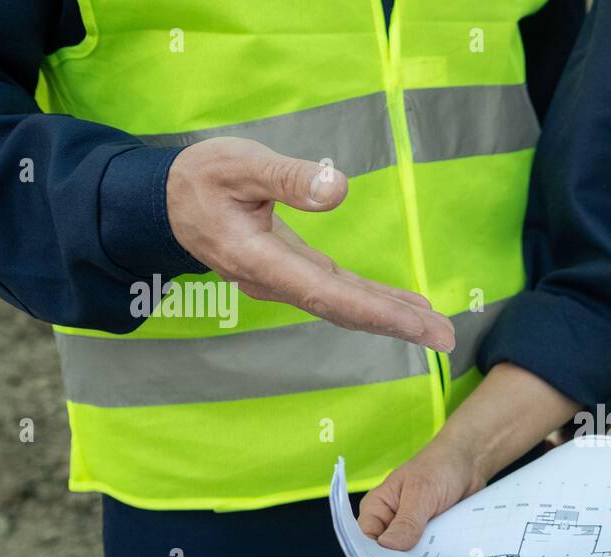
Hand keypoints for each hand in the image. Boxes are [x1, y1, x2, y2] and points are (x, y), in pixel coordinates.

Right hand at [166, 137, 454, 349]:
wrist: (165, 203)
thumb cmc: (200, 178)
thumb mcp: (238, 164)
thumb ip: (287, 177)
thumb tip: (339, 189)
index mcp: (262, 260)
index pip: (329, 292)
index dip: (375, 310)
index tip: (417, 324)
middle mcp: (277, 282)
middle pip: (344, 310)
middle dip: (396, 325)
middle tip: (446, 338)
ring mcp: (286, 282)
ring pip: (345, 306)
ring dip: (390, 318)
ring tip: (437, 330)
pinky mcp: (294, 273)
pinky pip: (340, 294)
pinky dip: (374, 302)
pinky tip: (405, 307)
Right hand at [358, 436, 482, 549]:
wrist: (470, 462)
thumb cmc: (439, 467)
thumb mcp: (422, 492)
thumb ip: (407, 521)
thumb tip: (389, 547)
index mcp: (377, 508)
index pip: (366, 541)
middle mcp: (390, 523)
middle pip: (388, 554)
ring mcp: (411, 532)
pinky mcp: (430, 538)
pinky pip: (430, 556)